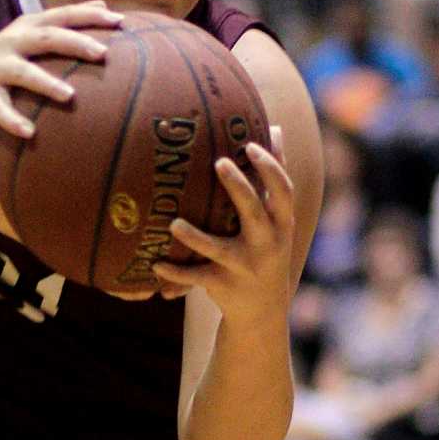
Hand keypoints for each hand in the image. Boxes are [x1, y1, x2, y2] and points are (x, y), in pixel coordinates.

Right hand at [0, 2, 120, 135]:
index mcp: (25, 28)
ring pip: (24, 72)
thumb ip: (60, 24)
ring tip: (70, 96)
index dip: (90, 16)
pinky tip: (30, 133)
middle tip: (103, 53)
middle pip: (46, 38)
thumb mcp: (27, 39)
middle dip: (75, 43)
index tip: (120, 20)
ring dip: (47, 83)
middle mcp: (10, 43)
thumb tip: (101, 4)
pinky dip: (14, 121)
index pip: (61, 15)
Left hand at [153, 128, 295, 326]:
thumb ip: (272, 180)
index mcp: (282, 222)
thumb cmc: (265, 248)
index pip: (283, 190)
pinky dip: (176, 273)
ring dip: (196, 237)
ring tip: (174, 223)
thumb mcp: (278, 219)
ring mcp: (245, 266)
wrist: (263, 311)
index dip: (270, 166)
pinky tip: (155, 264)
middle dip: (239, 187)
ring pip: (219, 249)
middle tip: (219, 162)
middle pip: (255, 211)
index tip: (251, 144)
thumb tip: (273, 128)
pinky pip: (196, 278)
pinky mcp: (224, 285)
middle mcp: (267, 243)